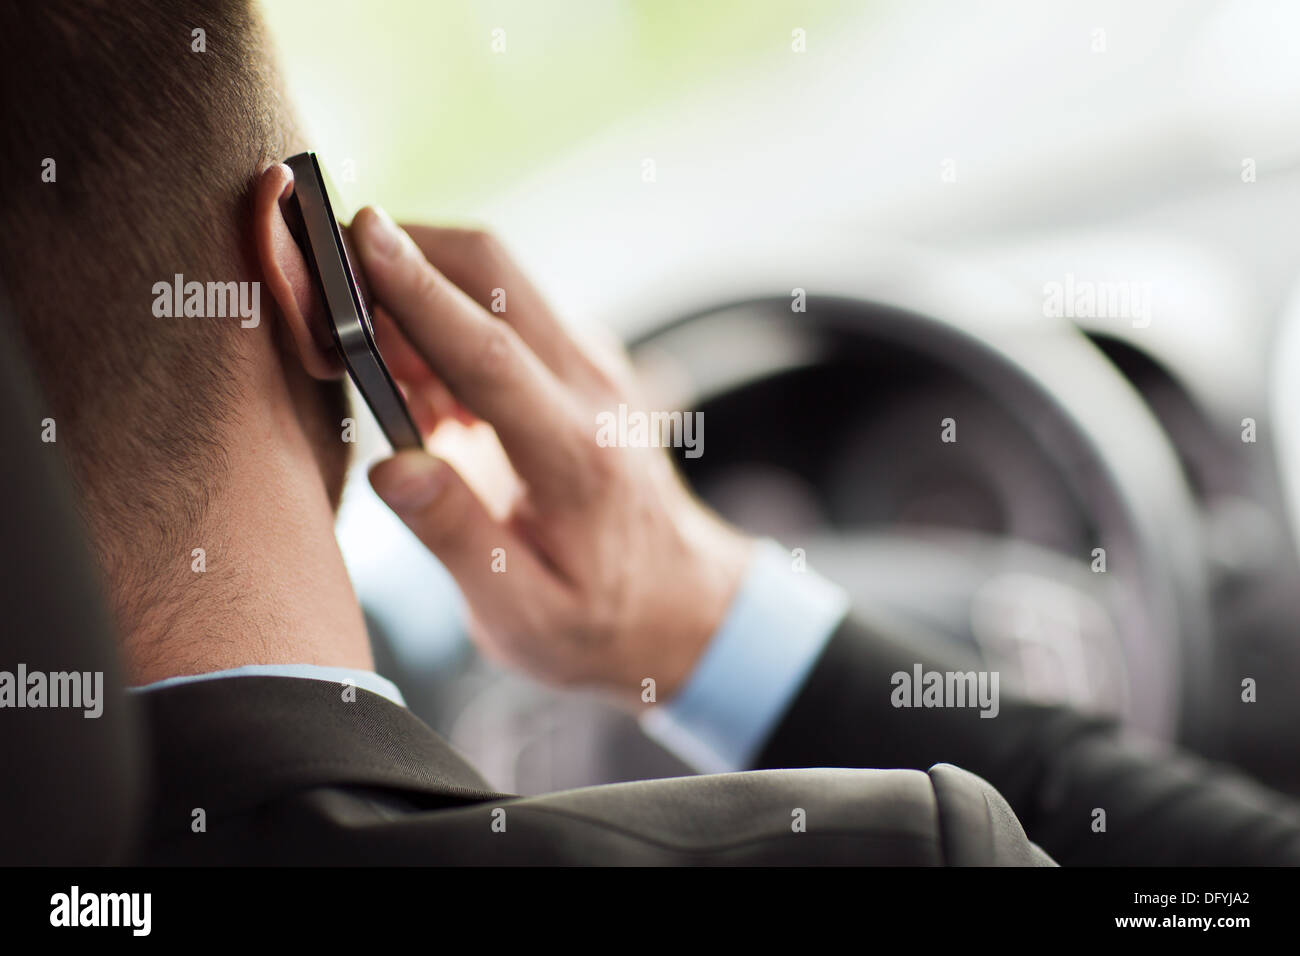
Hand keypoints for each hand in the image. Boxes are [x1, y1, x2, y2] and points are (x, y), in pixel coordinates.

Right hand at [351, 207, 753, 703]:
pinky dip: (447, 321)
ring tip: (361, 354)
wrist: (685, 607)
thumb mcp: (524, 616)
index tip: (359, 235)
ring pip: (498, 283)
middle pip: (496, 275)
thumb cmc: (602, 625)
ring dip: (422, 286)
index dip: (417, 292)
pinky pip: (506, 316)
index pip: (487, 354)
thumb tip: (390, 467)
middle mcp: (594, 393)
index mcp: (576, 459)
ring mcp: (594, 370)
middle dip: (409, 248)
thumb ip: (457, 538)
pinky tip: (418, 386)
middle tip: (328, 272)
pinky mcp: (583, 368)